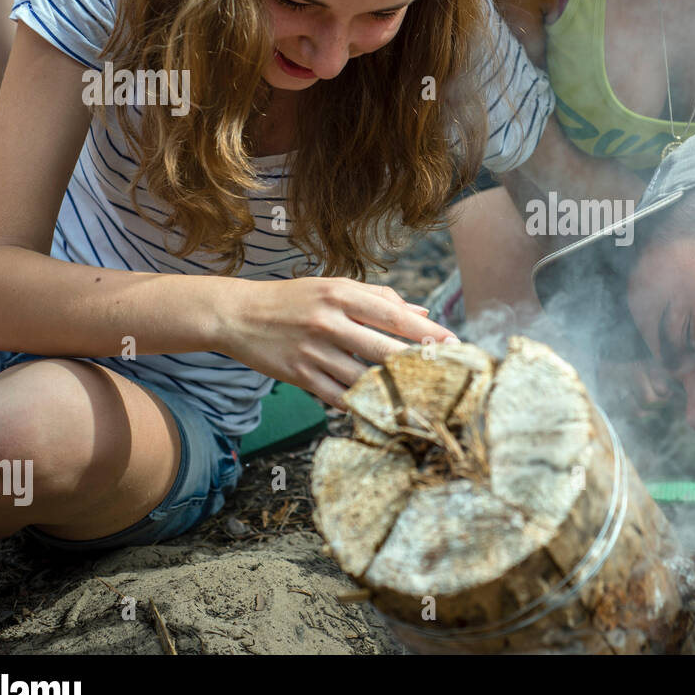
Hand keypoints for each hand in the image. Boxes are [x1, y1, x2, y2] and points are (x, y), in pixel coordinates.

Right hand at [215, 276, 457, 410]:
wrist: (239, 315)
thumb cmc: (295, 299)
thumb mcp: (334, 287)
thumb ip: (379, 298)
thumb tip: (422, 310)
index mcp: (341, 294)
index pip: (394, 315)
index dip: (427, 332)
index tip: (455, 343)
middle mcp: (329, 321)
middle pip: (384, 349)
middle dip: (419, 364)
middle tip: (447, 374)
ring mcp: (313, 351)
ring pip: (364, 378)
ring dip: (393, 389)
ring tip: (419, 396)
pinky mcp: (299, 375)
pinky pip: (339, 397)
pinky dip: (362, 404)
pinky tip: (381, 407)